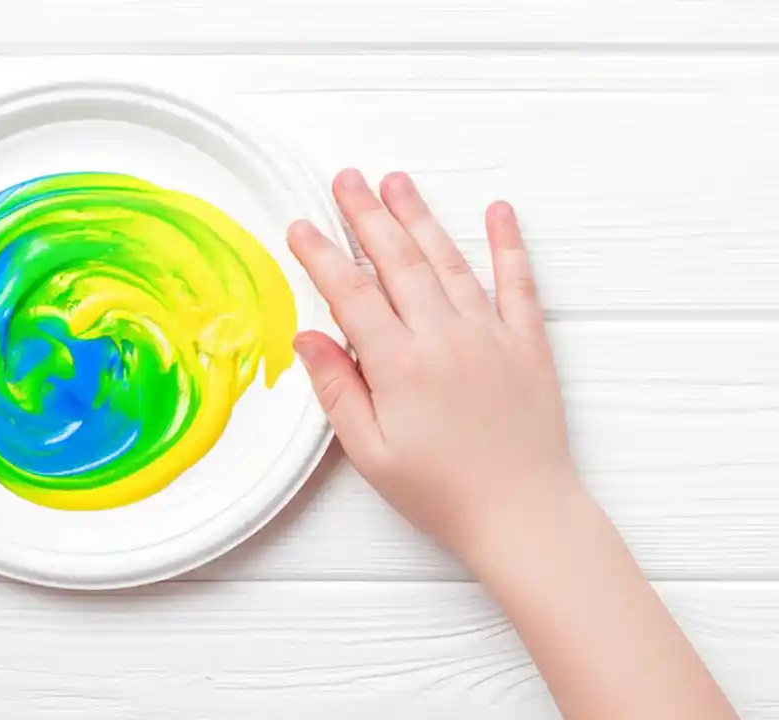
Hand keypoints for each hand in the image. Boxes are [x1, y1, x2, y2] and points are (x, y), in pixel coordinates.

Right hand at [287, 169, 576, 558]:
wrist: (524, 515)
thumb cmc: (442, 493)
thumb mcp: (371, 454)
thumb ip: (338, 390)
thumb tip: (307, 337)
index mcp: (400, 365)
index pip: (352, 294)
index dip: (322, 255)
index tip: (301, 225)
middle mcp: (445, 337)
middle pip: (398, 261)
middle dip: (367, 215)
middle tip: (345, 178)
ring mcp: (490, 334)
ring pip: (449, 261)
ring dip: (420, 218)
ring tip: (396, 182)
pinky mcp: (527, 343)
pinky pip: (517, 282)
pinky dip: (509, 243)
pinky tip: (498, 211)